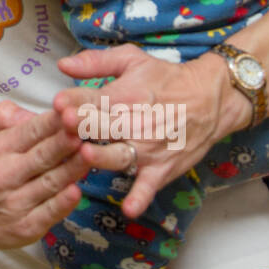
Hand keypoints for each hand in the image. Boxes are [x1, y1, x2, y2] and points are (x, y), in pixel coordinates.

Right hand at [0, 99, 90, 247]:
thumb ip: (4, 116)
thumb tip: (30, 110)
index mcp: (0, 148)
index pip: (31, 131)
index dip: (53, 120)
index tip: (73, 110)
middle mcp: (7, 174)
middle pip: (42, 155)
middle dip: (65, 141)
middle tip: (86, 127)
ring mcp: (17, 202)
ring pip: (49, 183)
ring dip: (72, 168)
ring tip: (91, 154)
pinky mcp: (26, 226)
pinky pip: (48, 213)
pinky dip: (62, 203)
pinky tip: (76, 191)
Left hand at [52, 45, 246, 218]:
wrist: (211, 98)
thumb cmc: (166, 78)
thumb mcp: (131, 59)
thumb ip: (95, 62)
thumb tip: (62, 64)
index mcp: (121, 96)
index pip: (91, 99)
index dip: (73, 101)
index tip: (57, 103)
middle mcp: (131, 124)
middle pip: (100, 127)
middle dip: (81, 126)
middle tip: (64, 125)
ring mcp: (146, 149)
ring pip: (118, 156)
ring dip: (103, 157)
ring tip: (87, 155)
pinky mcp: (160, 168)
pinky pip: (148, 186)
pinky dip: (140, 197)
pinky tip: (129, 208)